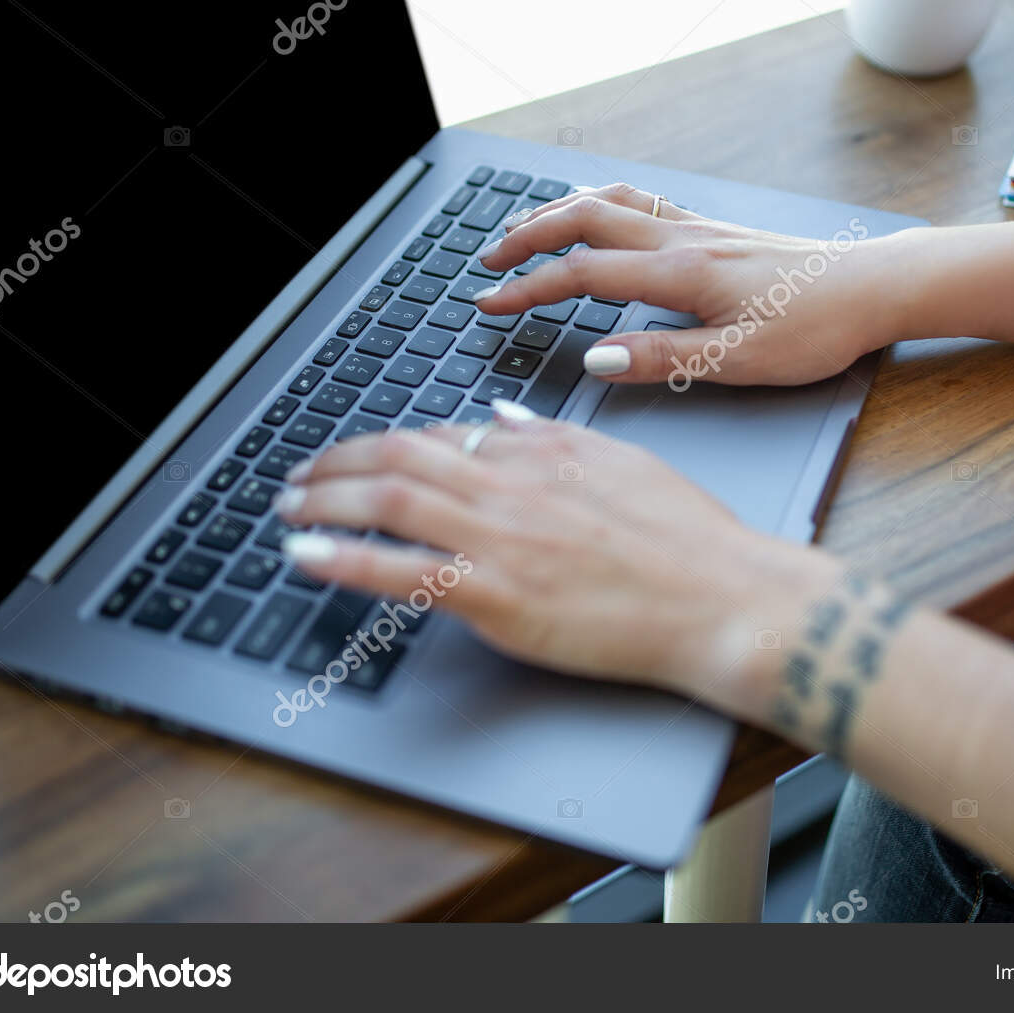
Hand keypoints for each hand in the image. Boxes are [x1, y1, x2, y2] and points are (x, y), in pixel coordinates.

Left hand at [273, 406, 840, 700]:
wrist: (725, 596)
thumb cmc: (690, 541)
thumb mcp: (622, 462)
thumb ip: (553, 437)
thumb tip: (501, 415)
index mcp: (543, 450)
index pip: (442, 435)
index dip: (385, 444)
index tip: (358, 458)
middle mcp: (513, 484)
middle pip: (400, 456)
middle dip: (336, 463)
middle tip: (299, 479)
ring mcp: (502, 538)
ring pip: (390, 499)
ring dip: (325, 500)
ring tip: (288, 509)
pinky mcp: (499, 595)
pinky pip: (403, 570)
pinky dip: (345, 559)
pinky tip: (306, 557)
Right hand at [472, 182, 905, 387]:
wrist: (876, 287)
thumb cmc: (818, 327)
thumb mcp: (741, 361)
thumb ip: (664, 359)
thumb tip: (597, 359)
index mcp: (682, 274)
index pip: (583, 275)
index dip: (529, 289)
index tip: (488, 304)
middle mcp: (684, 238)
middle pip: (584, 219)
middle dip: (526, 236)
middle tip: (486, 260)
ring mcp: (700, 228)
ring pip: (611, 200)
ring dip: (559, 211)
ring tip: (523, 229)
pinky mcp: (717, 230)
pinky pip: (641, 201)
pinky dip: (599, 202)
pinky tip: (597, 213)